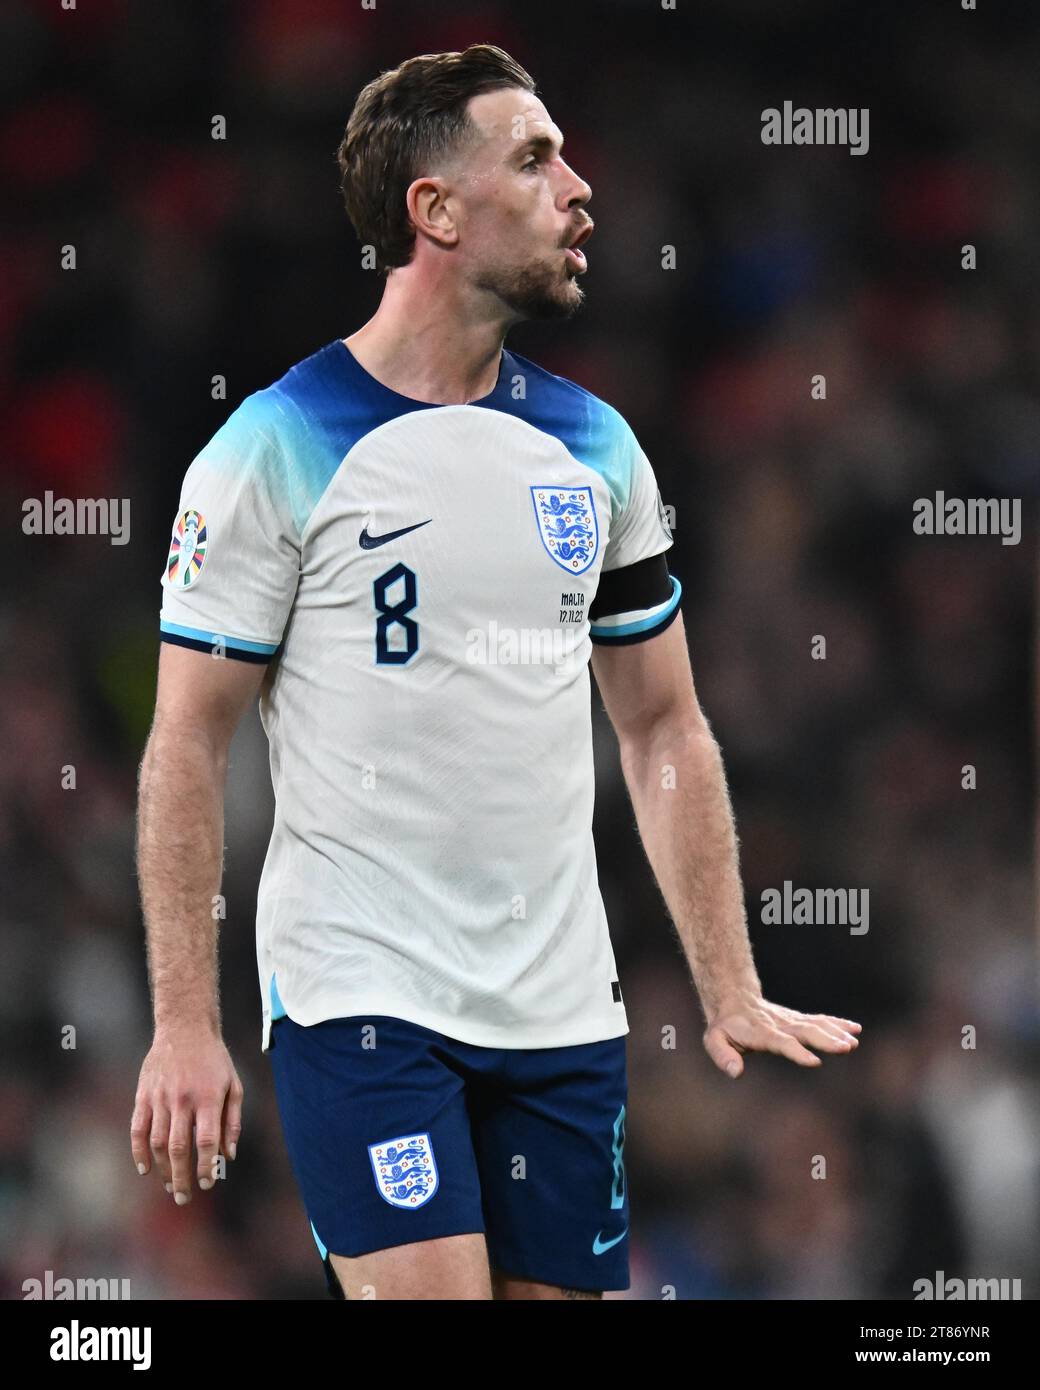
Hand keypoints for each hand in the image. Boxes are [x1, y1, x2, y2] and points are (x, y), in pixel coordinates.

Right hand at [131, 1025, 243, 1202]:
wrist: (185, 1028)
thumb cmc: (214, 1060)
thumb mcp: (234, 1085)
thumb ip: (232, 1121)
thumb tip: (229, 1155)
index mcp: (208, 1097)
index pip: (206, 1141)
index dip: (206, 1166)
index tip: (208, 1184)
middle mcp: (183, 1099)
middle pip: (179, 1148)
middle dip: (182, 1178)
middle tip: (184, 1198)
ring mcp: (160, 1098)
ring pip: (158, 1143)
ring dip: (163, 1169)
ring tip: (169, 1185)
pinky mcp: (143, 1095)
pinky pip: (137, 1129)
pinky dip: (138, 1152)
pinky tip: (145, 1169)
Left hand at [704, 994, 861, 1077]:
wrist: (734, 1000)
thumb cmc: (724, 1027)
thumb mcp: (713, 1040)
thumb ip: (722, 1055)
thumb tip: (735, 1072)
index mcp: (760, 1033)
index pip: (780, 1042)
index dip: (797, 1051)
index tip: (814, 1061)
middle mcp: (779, 1025)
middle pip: (805, 1031)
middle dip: (826, 1040)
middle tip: (846, 1047)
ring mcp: (790, 1020)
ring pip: (815, 1025)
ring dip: (835, 1032)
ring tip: (853, 1042)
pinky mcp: (798, 1020)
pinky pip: (819, 1020)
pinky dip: (837, 1023)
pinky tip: (855, 1029)